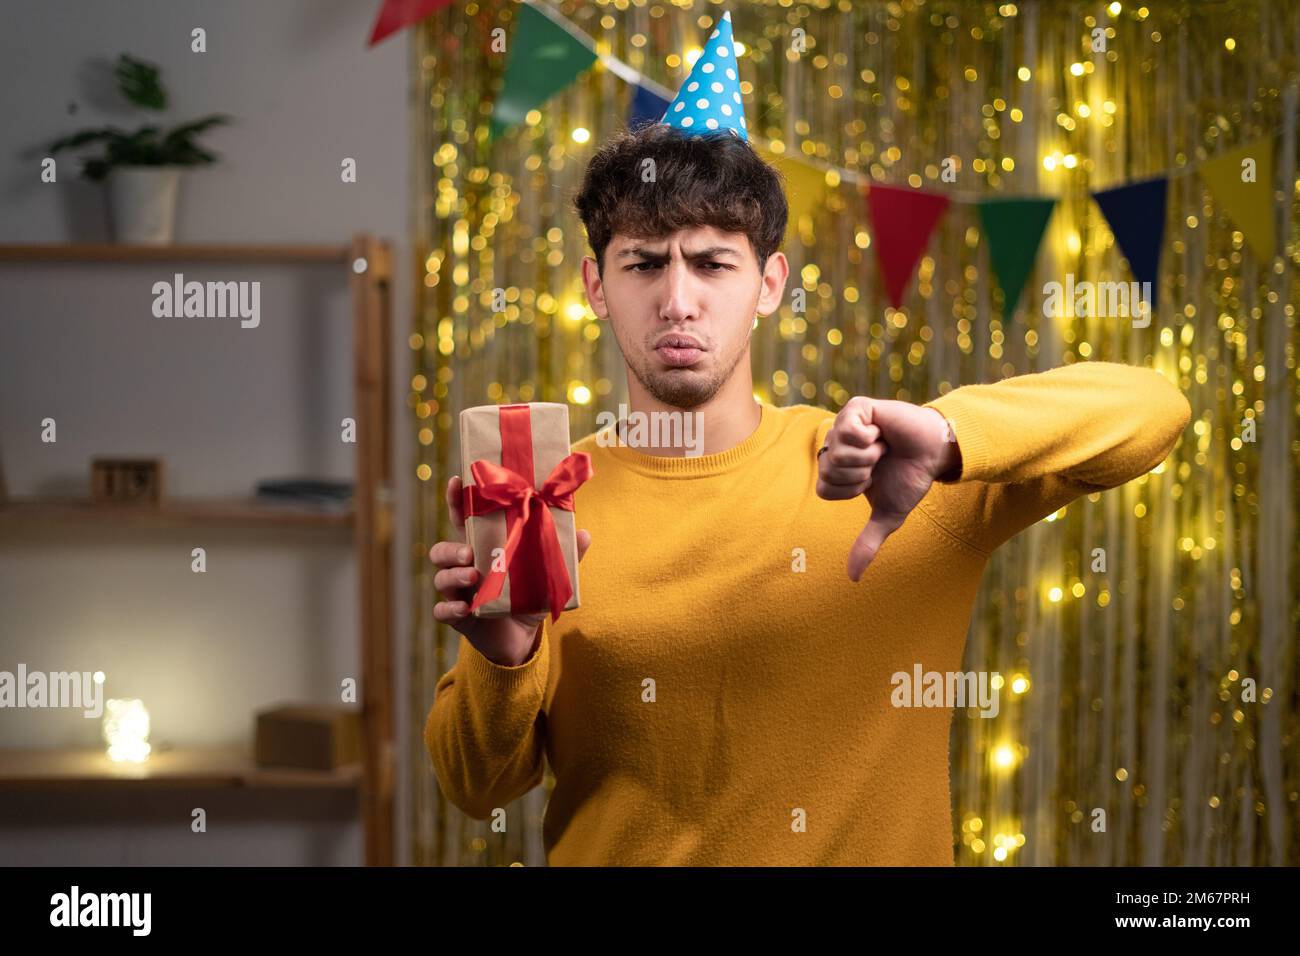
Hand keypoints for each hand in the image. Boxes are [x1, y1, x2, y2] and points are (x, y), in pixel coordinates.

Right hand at [430, 475, 591, 665]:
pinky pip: (442, 611)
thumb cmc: (529, 597)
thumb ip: (564, 555)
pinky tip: (464, 608)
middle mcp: (465, 567)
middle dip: (451, 548)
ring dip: (453, 575)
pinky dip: (450, 608)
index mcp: (483, 548)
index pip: (463, 520)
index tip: (456, 480)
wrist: (522, 637)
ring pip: (440, 577)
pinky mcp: (458, 617)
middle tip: (470, 552)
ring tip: (473, 577)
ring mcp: (458, 592)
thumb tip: (584, 533)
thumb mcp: (548, 575)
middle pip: (442, 550)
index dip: (456, 500)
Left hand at [817, 397, 959, 580]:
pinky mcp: (858, 408)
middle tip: (879, 462)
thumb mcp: (887, 515)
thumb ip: (867, 544)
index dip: (852, 490)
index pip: (825, 488)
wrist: (934, 454)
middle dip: (860, 473)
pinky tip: (881, 433)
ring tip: (882, 448)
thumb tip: (853, 578)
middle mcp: (835, 446)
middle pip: (828, 470)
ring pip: (837, 452)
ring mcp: (844, 425)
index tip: (872, 481)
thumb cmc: (910, 479)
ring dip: (867, 456)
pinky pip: (848, 428)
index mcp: (837, 469)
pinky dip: (869, 437)